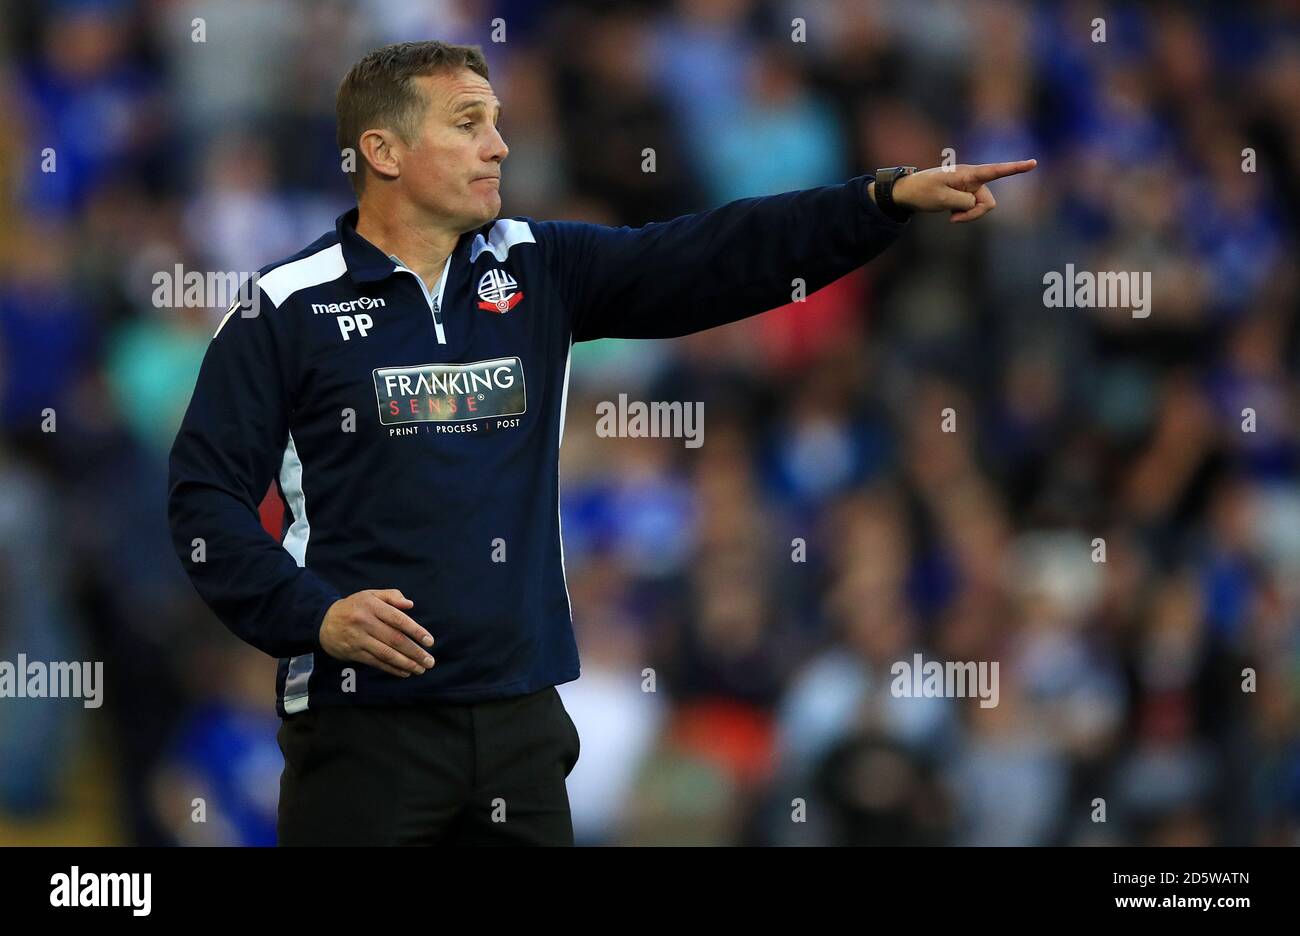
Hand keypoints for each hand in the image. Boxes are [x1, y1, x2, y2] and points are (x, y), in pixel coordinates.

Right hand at [319, 589, 435, 676]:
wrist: (323, 621)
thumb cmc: (354, 606)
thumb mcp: (370, 595)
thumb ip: (391, 596)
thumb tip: (410, 604)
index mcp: (372, 606)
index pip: (398, 619)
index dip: (416, 631)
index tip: (429, 642)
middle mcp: (365, 622)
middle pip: (395, 639)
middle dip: (415, 652)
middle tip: (429, 661)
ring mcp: (359, 639)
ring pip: (386, 653)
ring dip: (406, 663)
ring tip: (420, 669)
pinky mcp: (354, 653)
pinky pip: (376, 662)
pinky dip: (391, 669)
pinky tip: (404, 672)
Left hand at [882, 159, 1037, 222]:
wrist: (906, 192)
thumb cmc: (922, 192)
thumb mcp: (942, 200)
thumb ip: (964, 202)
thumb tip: (976, 203)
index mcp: (968, 174)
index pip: (995, 170)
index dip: (1015, 168)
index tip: (1033, 163)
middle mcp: (971, 179)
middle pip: (988, 201)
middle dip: (975, 213)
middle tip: (953, 218)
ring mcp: (968, 187)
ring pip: (981, 207)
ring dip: (968, 215)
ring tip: (949, 214)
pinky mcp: (964, 195)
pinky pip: (972, 209)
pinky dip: (963, 214)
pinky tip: (948, 212)